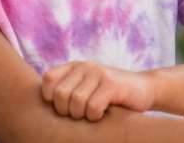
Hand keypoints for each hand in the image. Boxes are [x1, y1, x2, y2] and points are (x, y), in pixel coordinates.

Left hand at [38, 61, 156, 120]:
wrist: (145, 89)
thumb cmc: (111, 95)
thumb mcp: (86, 87)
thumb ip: (67, 90)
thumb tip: (38, 110)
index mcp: (75, 66)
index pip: (48, 79)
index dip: (50, 98)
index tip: (62, 107)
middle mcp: (86, 66)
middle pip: (61, 94)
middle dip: (67, 111)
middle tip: (79, 114)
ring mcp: (99, 74)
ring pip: (76, 102)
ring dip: (82, 115)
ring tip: (91, 114)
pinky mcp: (113, 85)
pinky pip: (93, 106)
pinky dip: (95, 116)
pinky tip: (102, 114)